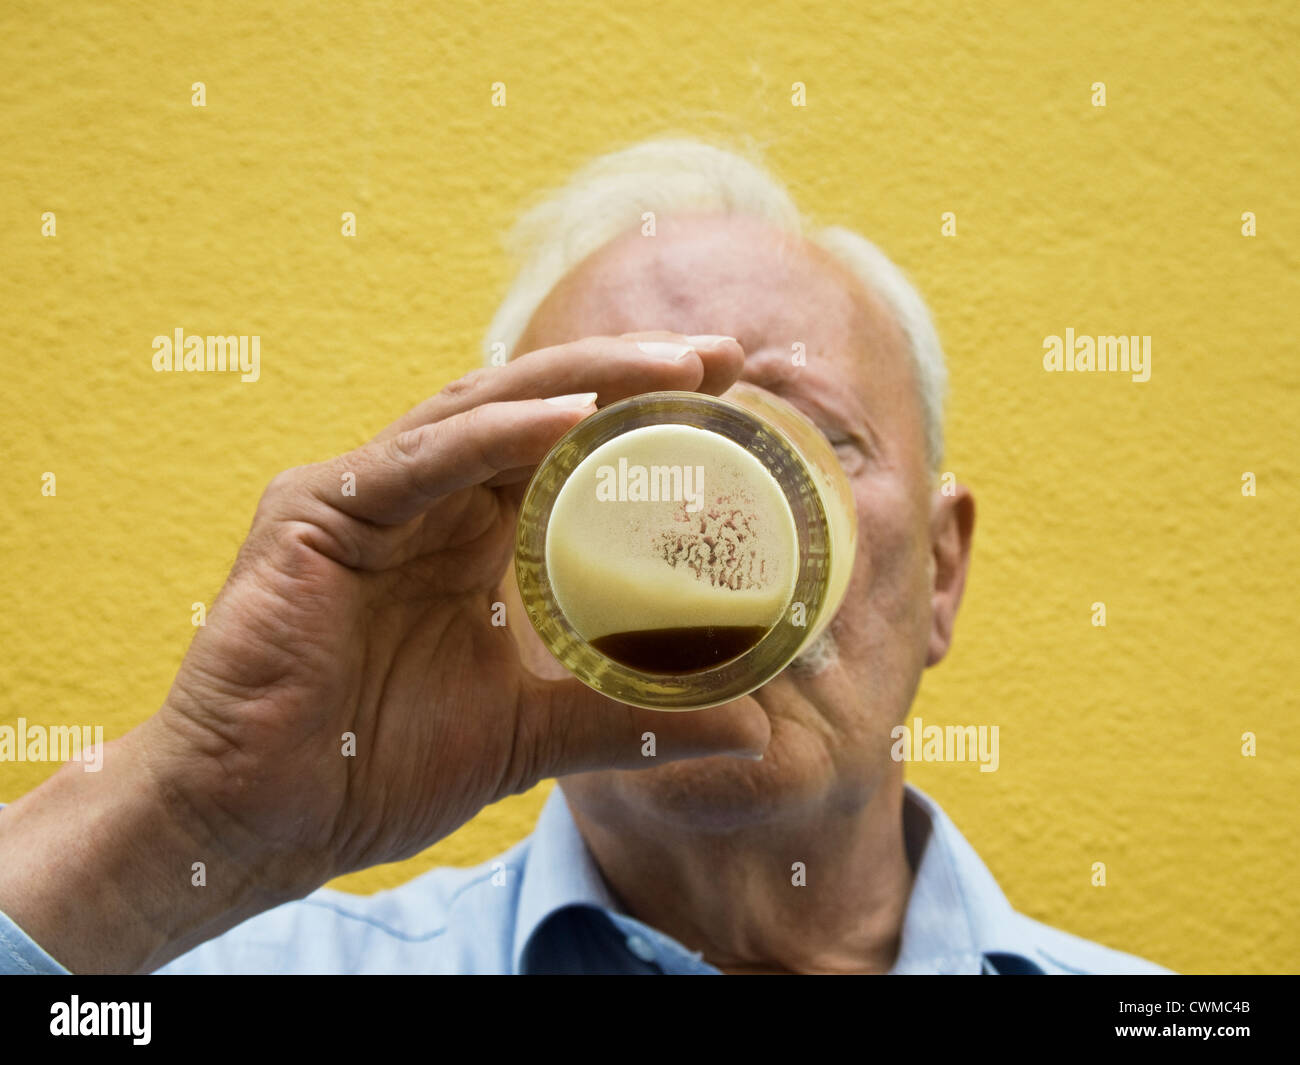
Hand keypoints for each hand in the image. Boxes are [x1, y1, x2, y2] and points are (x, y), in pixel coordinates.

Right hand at [146, 332, 769, 897]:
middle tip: (721, 357)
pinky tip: (571, 417)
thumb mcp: (529, 735)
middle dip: (628, 375)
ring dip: (582, 381)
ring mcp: (365, 497)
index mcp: (464, 536)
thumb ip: (626, 718)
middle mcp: (419, 499)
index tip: (731, 397)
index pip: (562, 449)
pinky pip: (418, 459)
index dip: (642, 416)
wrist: (260, 825)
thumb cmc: (374, 770)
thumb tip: (753, 731)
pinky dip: (495, 433)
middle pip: (533, 407)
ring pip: (482, 409)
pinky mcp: (315, 514)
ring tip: (676, 366)